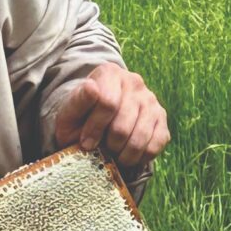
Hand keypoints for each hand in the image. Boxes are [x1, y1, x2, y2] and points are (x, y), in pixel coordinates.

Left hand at [50, 65, 170, 172]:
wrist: (95, 124)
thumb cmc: (80, 119)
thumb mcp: (70, 113)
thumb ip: (77, 102)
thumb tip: (91, 88)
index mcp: (109, 73)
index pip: (107, 103)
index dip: (95, 129)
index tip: (85, 143)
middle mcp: (134, 81)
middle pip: (123, 125)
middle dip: (109, 144)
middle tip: (101, 149)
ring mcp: (151, 99)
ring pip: (140, 136)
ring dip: (124, 154)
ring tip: (114, 154)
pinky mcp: (161, 118)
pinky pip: (156, 144)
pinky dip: (141, 157)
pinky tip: (128, 155)